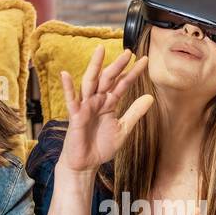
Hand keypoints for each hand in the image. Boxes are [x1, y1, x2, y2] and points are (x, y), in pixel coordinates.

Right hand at [57, 46, 154, 174]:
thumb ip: (135, 112)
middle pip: (107, 79)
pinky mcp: (75, 116)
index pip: (122, 84)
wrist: (86, 163)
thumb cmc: (101, 146)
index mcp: (109, 103)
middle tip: (128, 52)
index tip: (144, 61)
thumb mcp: (123, 129)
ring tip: (100, 51)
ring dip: (94, 67)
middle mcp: (97, 101)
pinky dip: (68, 87)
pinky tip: (65, 74)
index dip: (133, 73)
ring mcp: (85, 106)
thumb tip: (150, 97)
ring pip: (90, 83)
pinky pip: (71, 100)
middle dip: (117, 66)